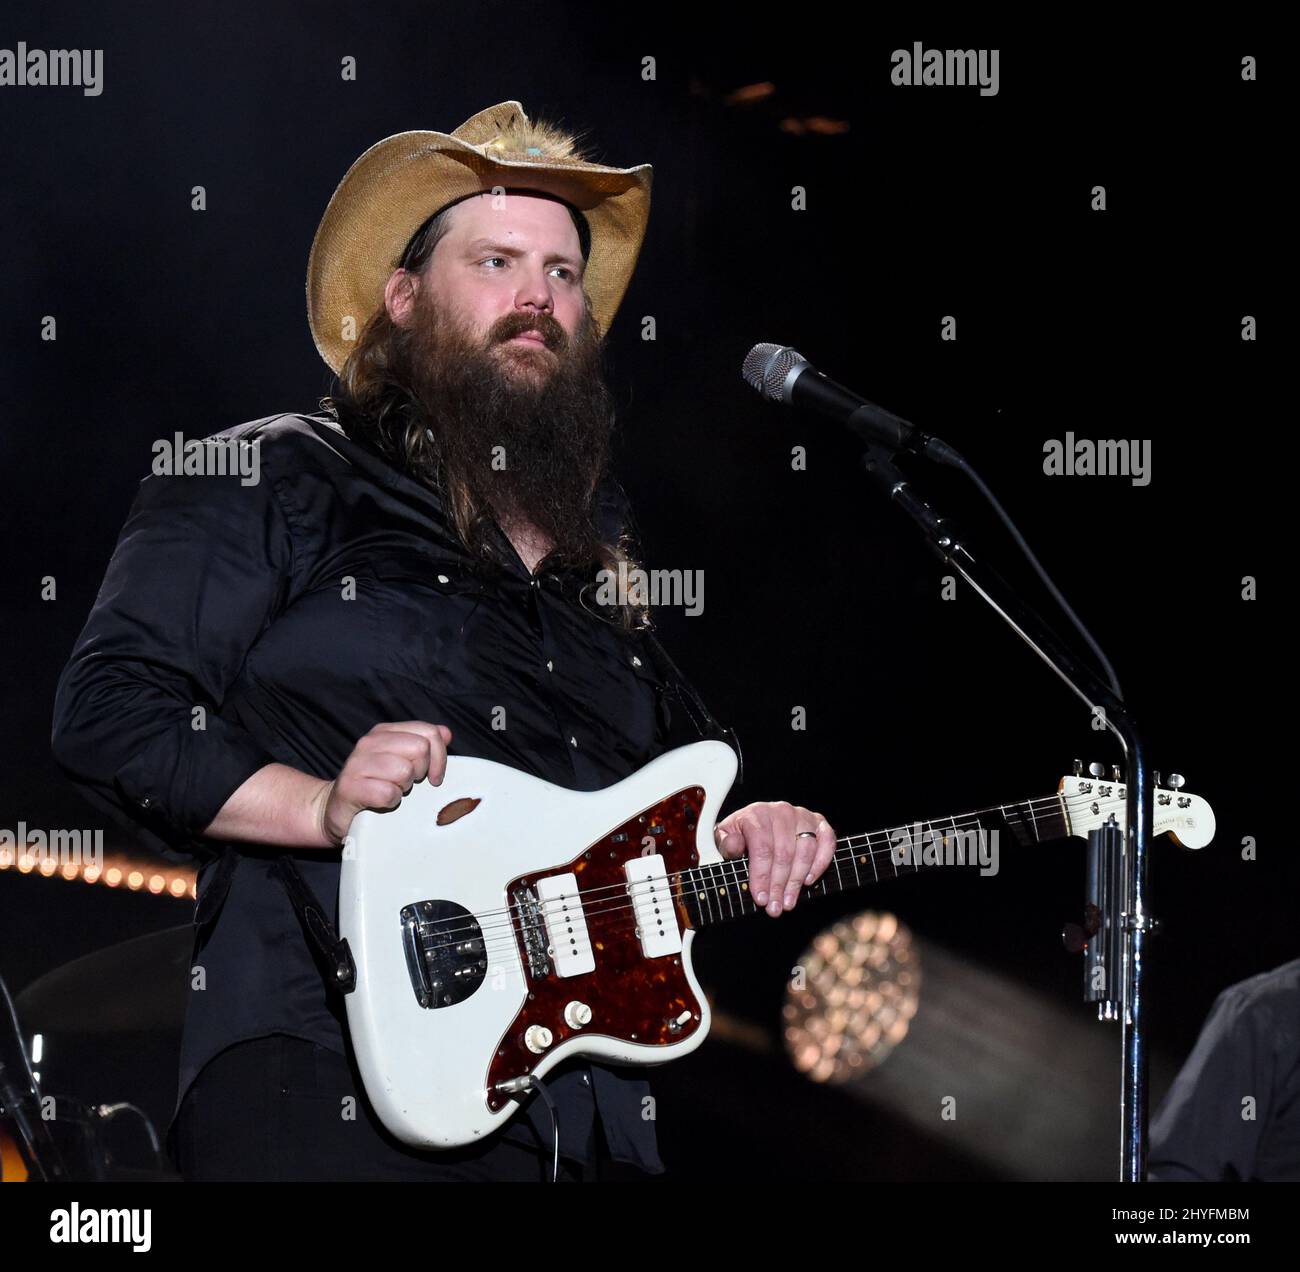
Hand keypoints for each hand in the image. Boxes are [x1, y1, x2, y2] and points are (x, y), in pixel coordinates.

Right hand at [313, 721, 452, 846]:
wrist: (336, 810)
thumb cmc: (375, 786)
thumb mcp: (401, 761)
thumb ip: (424, 744)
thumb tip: (446, 733)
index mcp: (384, 732)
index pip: (429, 731)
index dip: (440, 757)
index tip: (434, 777)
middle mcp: (369, 743)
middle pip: (420, 749)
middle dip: (421, 772)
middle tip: (408, 784)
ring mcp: (356, 764)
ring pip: (404, 771)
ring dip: (404, 788)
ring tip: (392, 791)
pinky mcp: (349, 787)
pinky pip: (388, 793)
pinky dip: (391, 802)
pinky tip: (382, 803)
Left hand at [714, 801, 836, 916]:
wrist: (759, 821)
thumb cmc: (743, 833)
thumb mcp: (726, 837)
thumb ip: (726, 842)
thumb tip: (734, 845)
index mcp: (757, 813)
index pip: (762, 847)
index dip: (761, 876)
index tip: (760, 898)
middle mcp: (782, 811)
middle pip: (784, 852)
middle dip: (779, 884)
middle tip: (775, 907)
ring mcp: (803, 816)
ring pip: (805, 850)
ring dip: (797, 880)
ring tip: (788, 901)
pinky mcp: (819, 823)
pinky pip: (827, 842)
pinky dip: (820, 863)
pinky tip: (808, 881)